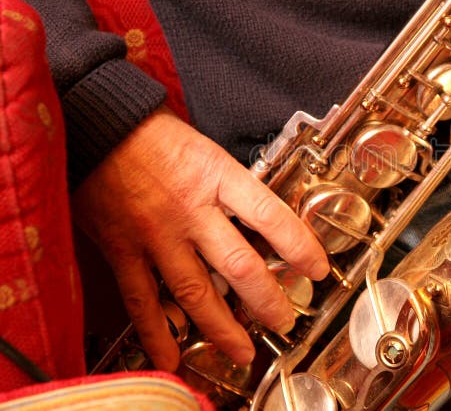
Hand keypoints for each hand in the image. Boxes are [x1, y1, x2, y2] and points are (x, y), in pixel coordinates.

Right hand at [72, 107, 328, 370]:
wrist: (100, 126)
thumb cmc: (157, 136)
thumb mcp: (208, 151)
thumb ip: (232, 187)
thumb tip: (263, 220)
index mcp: (218, 177)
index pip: (271, 216)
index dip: (300, 246)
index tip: (318, 268)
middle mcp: (191, 210)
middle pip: (239, 266)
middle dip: (267, 301)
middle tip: (284, 322)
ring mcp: (156, 234)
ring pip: (195, 291)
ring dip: (222, 327)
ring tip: (242, 351)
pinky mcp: (123, 249)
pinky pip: (142, 299)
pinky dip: (157, 332)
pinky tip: (170, 357)